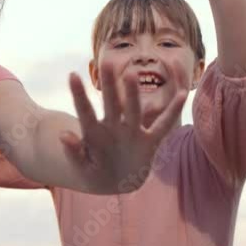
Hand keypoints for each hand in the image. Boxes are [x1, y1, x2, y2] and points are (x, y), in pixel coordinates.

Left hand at [59, 63, 186, 192]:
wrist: (116, 183)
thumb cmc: (95, 173)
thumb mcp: (82, 168)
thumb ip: (73, 153)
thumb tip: (62, 135)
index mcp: (94, 132)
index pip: (85, 110)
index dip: (79, 94)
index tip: (72, 75)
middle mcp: (113, 126)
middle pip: (110, 102)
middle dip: (109, 84)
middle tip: (106, 62)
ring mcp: (131, 131)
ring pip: (133, 109)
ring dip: (132, 93)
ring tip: (131, 74)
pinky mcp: (149, 141)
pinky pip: (163, 125)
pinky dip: (173, 111)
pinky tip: (183, 94)